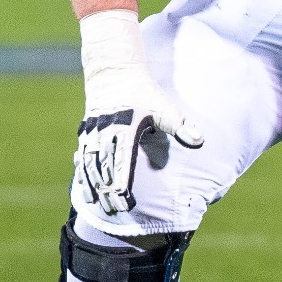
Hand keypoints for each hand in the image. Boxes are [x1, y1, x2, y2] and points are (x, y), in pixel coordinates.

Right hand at [71, 64, 202, 216]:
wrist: (114, 71)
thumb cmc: (143, 91)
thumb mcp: (163, 106)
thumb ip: (179, 126)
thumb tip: (199, 141)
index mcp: (125, 128)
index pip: (123, 161)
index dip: (122, 182)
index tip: (125, 200)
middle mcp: (105, 131)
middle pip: (105, 166)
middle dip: (108, 189)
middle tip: (114, 210)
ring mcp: (93, 132)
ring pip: (90, 163)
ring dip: (93, 185)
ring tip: (98, 205)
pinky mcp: (86, 131)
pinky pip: (83, 156)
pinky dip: (83, 173)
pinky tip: (85, 188)